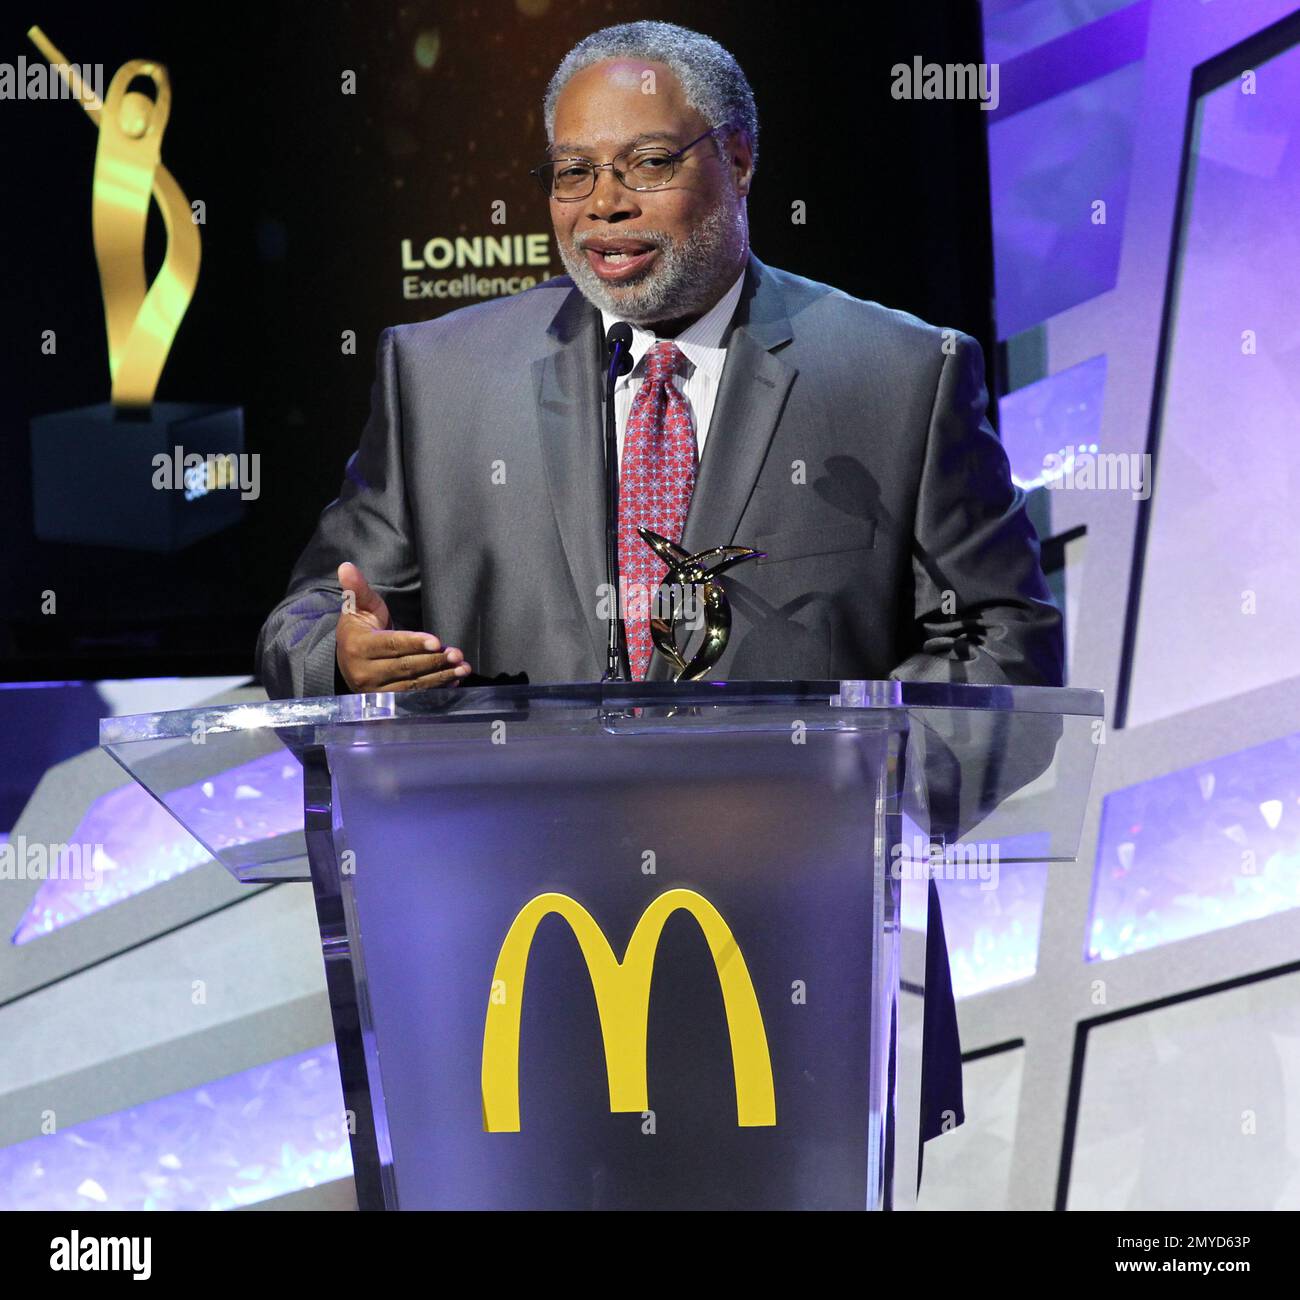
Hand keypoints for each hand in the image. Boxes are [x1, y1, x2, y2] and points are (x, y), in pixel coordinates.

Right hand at [335, 561, 471, 690]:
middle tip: (457, 654)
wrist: (348, 659)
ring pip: (412, 685)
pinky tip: (453, 682)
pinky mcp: (385, 701)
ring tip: (462, 668)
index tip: (437, 642)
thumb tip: (345, 566)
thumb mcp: (358, 607)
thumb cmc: (359, 627)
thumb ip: (357, 588)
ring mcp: (374, 690)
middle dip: (434, 661)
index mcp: (358, 646)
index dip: (414, 643)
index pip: (391, 645)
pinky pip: (413, 697)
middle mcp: (364, 672)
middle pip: (405, 666)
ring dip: (440, 677)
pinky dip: (435, 690)